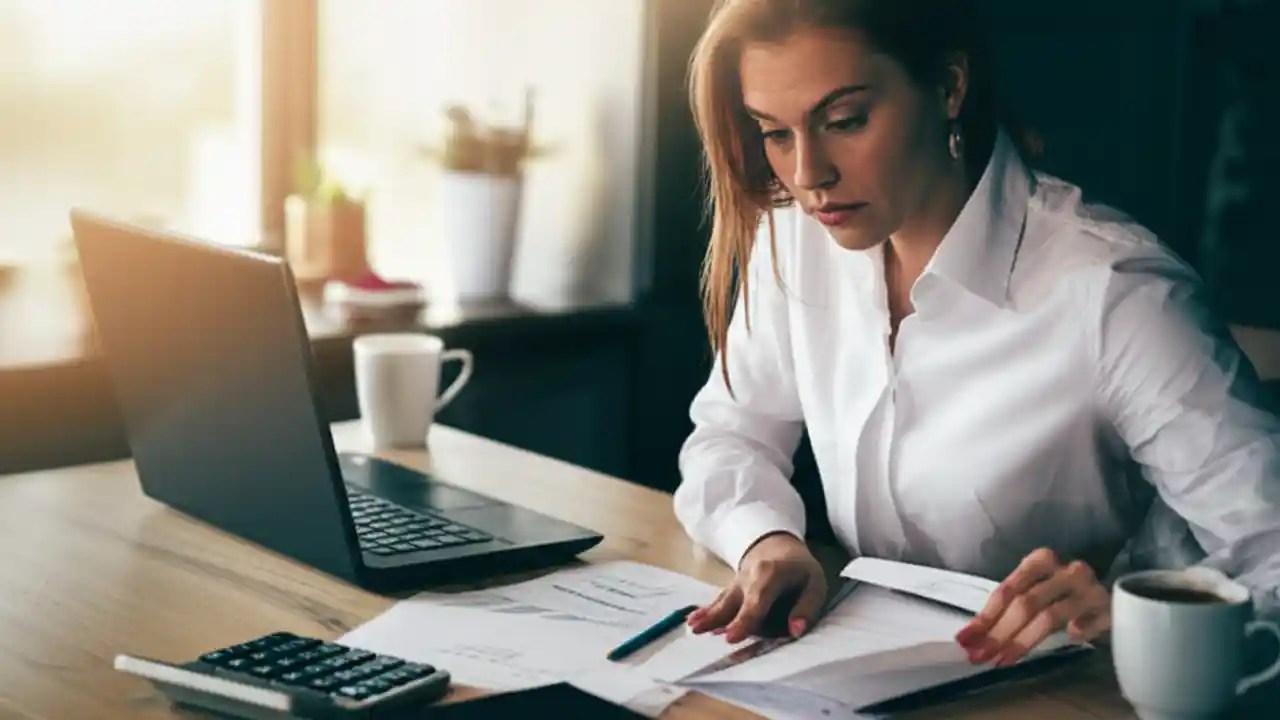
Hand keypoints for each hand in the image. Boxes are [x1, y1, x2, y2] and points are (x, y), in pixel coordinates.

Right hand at [687, 532, 826, 642]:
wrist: (777, 545)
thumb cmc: (800, 569)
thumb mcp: (815, 584)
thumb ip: (807, 607)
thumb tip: (796, 630)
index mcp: (772, 575)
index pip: (757, 600)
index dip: (744, 620)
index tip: (731, 637)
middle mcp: (749, 578)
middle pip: (733, 601)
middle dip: (718, 618)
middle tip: (700, 631)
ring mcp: (737, 583)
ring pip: (722, 601)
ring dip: (707, 614)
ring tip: (692, 626)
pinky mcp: (731, 589)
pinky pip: (719, 601)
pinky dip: (705, 610)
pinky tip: (692, 620)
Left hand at [955, 548, 1110, 666]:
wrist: (1109, 593)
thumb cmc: (1062, 593)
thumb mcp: (1035, 592)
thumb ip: (1008, 609)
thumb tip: (972, 637)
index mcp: (1041, 561)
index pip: (1008, 590)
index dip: (986, 617)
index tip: (966, 639)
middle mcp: (1066, 572)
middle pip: (1026, 603)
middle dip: (999, 633)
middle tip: (980, 656)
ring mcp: (1089, 589)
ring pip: (1050, 616)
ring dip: (1023, 642)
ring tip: (1004, 661)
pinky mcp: (1110, 608)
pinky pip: (1091, 624)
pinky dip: (1079, 632)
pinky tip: (1071, 641)